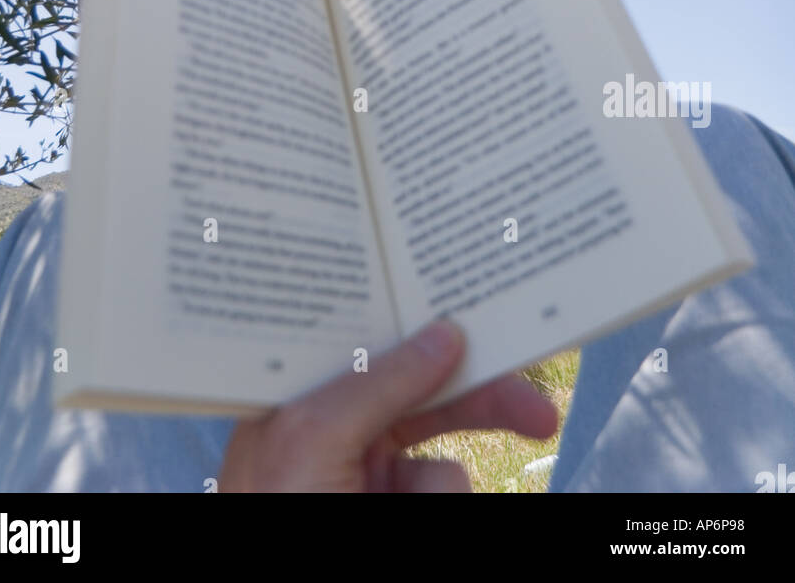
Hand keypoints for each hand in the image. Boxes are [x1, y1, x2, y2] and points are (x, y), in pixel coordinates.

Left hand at [218, 318, 557, 491]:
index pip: (368, 335)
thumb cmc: (274, 508)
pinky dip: (440, 498)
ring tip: (410, 493)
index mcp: (301, 392)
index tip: (477, 306)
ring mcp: (367, 473)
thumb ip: (377, 383)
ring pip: (444, 461)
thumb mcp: (313, 440)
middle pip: (425, 389)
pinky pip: (447, 487)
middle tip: (538, 413)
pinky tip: (411, 504)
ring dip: (440, 487)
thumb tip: (444, 334)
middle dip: (481, 399)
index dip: (418, 316)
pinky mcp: (396, 503)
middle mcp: (335, 426)